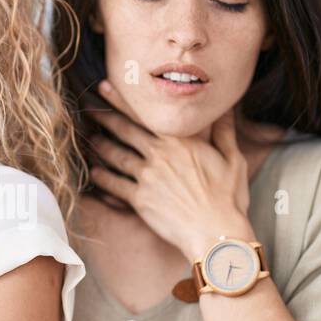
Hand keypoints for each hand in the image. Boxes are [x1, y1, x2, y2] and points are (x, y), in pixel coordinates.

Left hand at [86, 80, 255, 260]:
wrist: (216, 233)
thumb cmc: (229, 198)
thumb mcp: (232, 159)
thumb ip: (224, 132)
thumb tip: (227, 109)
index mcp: (180, 140)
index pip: (145, 114)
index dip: (121, 100)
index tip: (104, 86)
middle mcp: (159, 154)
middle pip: (124, 131)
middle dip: (104, 117)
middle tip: (88, 107)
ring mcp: (147, 177)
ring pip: (116, 155)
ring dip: (100, 146)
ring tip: (88, 138)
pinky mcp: (140, 199)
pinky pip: (115, 184)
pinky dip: (102, 177)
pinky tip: (93, 172)